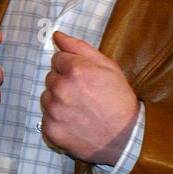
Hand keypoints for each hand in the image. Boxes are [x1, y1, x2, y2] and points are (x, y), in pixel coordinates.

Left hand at [40, 31, 138, 165]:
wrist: (126, 138)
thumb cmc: (119, 100)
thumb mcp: (109, 67)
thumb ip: (80, 48)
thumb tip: (57, 35)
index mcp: (76, 70)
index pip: (57, 59)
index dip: (72, 67)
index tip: (84, 78)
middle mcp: (61, 88)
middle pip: (50, 77)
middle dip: (64, 83)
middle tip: (84, 95)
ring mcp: (54, 110)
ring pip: (46, 97)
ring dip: (58, 100)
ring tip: (79, 109)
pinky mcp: (50, 129)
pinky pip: (46, 117)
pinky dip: (57, 119)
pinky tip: (74, 122)